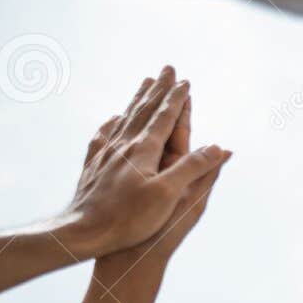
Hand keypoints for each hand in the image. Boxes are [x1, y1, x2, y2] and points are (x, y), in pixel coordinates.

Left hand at [61, 67, 231, 262]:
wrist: (84, 231)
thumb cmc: (129, 218)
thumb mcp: (169, 196)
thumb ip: (193, 168)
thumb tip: (218, 148)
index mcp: (144, 150)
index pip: (164, 117)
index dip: (176, 99)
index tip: (185, 82)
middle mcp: (123, 145)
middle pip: (143, 110)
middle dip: (158, 90)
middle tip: (166, 70)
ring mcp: (106, 154)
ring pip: (125, 118)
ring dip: (138, 100)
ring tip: (144, 85)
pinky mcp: (94, 166)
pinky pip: (104, 136)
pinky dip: (113, 123)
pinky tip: (112, 120)